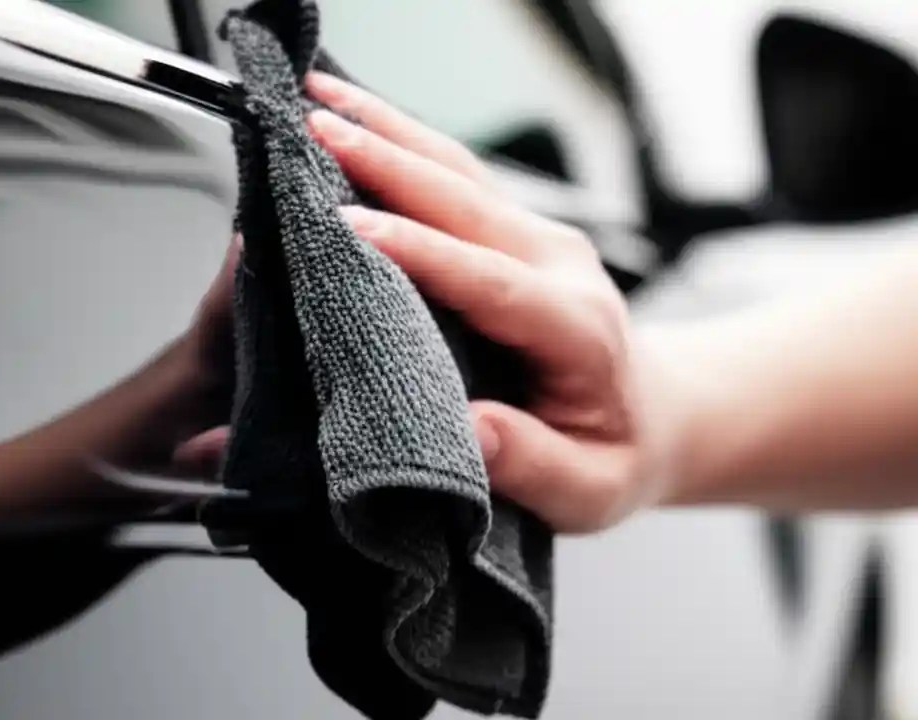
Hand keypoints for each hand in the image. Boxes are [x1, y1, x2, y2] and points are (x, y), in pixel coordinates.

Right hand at [297, 72, 678, 531]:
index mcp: (577, 329)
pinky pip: (452, 176)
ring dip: (386, 128)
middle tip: (312, 129)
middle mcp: (559, 265)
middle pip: (465, 198)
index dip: (420, 251)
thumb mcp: (590, 491)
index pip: (491, 280)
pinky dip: (399, 142)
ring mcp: (538, 238)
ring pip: (455, 169)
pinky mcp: (513, 230)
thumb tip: (474, 431)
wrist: (653, 415)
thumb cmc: (614, 456)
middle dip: (385, 158)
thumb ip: (536, 464)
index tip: (350, 226)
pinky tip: (354, 118)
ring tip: (319, 94)